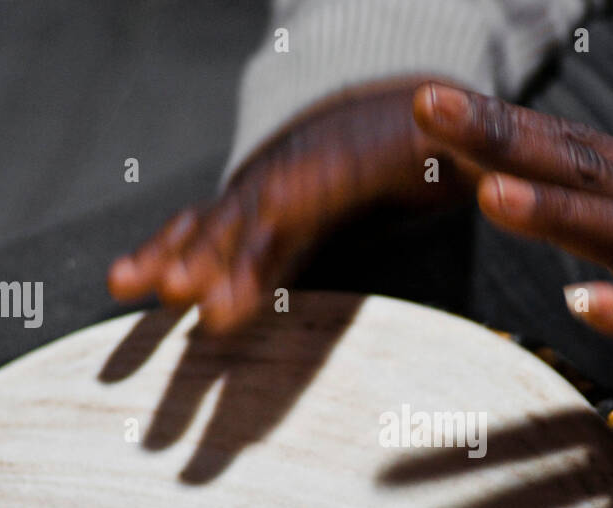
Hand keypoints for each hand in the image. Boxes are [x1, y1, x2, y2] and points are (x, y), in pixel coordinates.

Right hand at [107, 76, 474, 332]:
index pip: (313, 192)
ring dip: (177, 253)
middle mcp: (299, 171)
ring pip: (217, 220)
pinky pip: (201, 226)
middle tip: (185, 292)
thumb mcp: (465, 146)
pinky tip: (127, 281)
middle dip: (217, 255)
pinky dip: (164, 250)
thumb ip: (468, 154)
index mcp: (355, 158)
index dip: (278, 227)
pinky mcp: (250, 209)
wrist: (395, 108)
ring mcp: (267, 189)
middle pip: (252, 214)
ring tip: (134, 286)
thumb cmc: (437, 144)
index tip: (243, 270)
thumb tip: (486, 163)